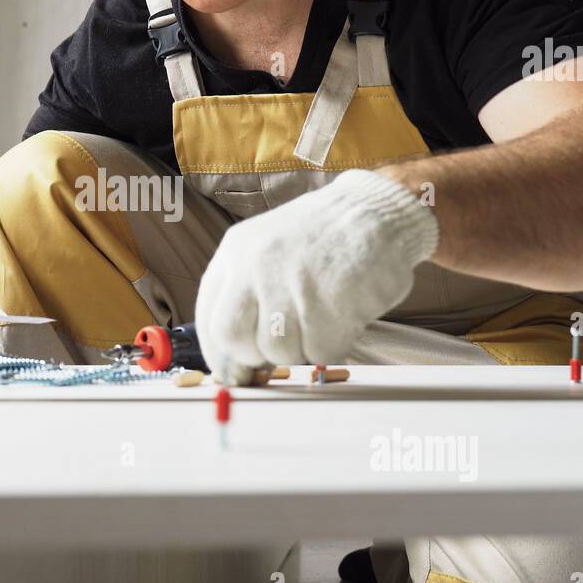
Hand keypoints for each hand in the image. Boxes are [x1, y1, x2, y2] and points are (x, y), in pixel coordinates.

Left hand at [194, 169, 438, 384]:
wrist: (373, 210)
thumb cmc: (319, 239)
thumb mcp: (265, 250)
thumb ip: (244, 297)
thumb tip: (233, 364)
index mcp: (234, 252)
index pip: (208, 320)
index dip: (221, 356)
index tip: (234, 372)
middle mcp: (256, 266)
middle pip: (235, 341)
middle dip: (257, 356)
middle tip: (283, 345)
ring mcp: (292, 283)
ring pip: (280, 352)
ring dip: (302, 349)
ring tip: (322, 317)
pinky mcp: (330, 301)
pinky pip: (321, 351)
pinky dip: (334, 344)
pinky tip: (343, 314)